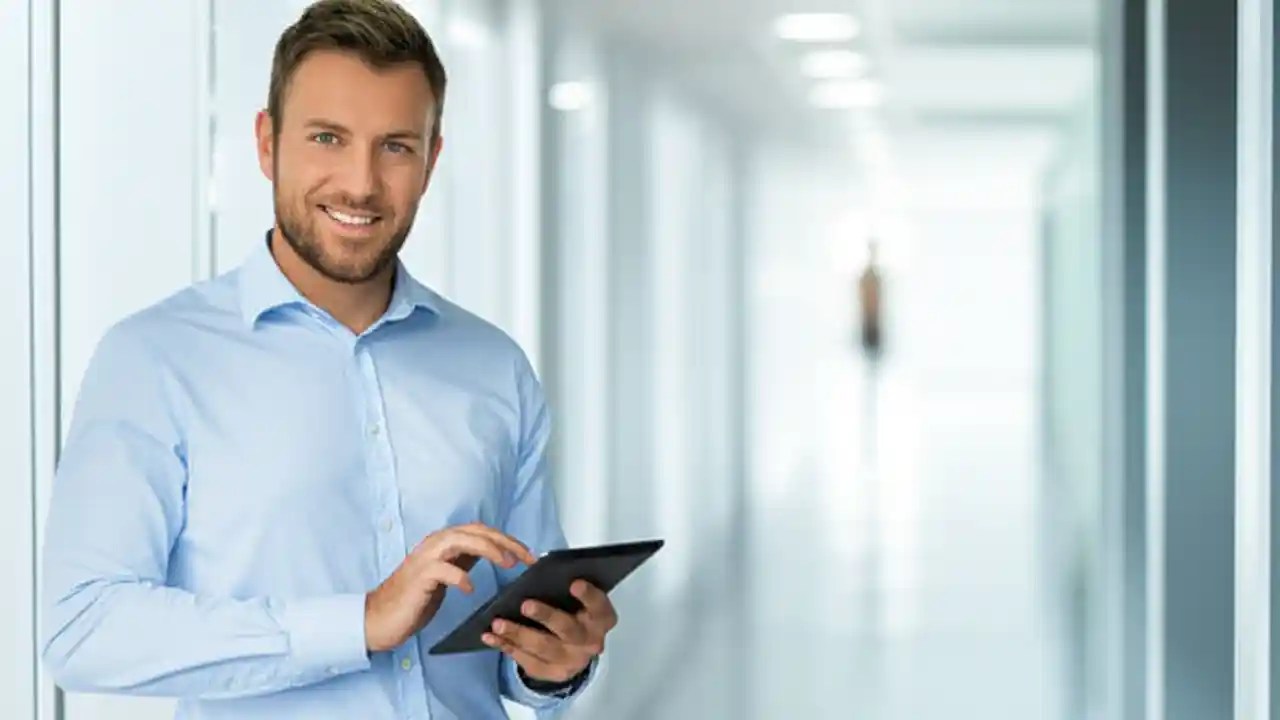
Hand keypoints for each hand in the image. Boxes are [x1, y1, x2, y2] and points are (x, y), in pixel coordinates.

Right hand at [364, 523, 536, 652]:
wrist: (380, 617)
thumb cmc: (416, 598)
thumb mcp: (448, 574)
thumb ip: (465, 559)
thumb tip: (498, 552)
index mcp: (445, 542)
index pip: (481, 531)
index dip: (507, 539)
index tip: (528, 555)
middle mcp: (435, 543)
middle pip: (476, 531)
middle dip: (505, 542)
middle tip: (526, 558)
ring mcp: (426, 558)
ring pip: (461, 541)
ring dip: (487, 549)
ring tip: (507, 563)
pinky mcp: (419, 576)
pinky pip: (442, 569)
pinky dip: (459, 576)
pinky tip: (470, 588)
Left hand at [482, 580, 616, 683]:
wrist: (576, 652)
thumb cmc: (575, 615)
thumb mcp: (579, 602)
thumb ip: (565, 590)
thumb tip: (537, 573)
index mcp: (601, 619)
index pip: (599, 606)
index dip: (588, 596)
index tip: (574, 583)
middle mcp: (590, 642)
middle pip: (568, 630)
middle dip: (546, 616)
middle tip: (525, 604)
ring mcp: (572, 661)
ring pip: (543, 648)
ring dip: (518, 634)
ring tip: (498, 623)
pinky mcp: (553, 673)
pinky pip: (527, 661)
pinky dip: (507, 647)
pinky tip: (491, 637)